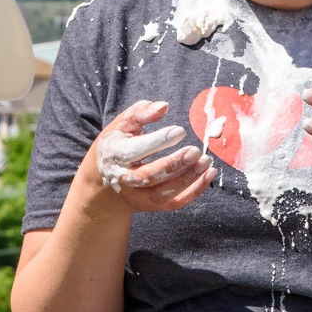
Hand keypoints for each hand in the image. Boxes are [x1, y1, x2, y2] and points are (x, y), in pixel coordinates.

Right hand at [84, 100, 212, 211]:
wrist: (104, 179)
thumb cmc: (118, 145)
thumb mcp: (121, 125)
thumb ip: (141, 113)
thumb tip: (164, 106)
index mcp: (115, 155)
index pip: (136, 151)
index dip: (158, 142)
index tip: (180, 131)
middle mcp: (125, 180)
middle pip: (150, 176)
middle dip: (174, 164)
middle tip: (195, 151)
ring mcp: (139, 196)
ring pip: (164, 192)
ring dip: (187, 178)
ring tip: (206, 160)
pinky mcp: (153, 205)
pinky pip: (176, 202)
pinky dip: (194, 191)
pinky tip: (208, 173)